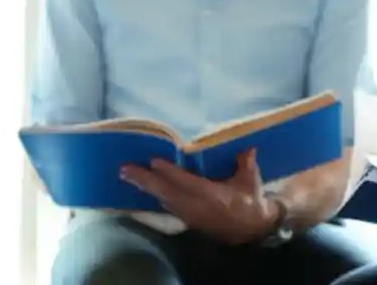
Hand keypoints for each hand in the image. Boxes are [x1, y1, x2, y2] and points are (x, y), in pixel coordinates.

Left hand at [120, 149, 278, 245]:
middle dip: (144, 180)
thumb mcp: (250, 180)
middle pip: (165, 193)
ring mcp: (190, 216)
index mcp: (212, 196)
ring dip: (145, 188)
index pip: (186, 182)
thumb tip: (246, 145)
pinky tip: (145, 187)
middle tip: (125, 169)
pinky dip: (155, 195)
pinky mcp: (188, 220)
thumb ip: (246, 162)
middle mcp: (196, 207)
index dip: (169, 172)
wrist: (252, 231)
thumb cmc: (250, 201)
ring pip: (163, 200)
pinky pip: (167, 206)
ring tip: (127, 175)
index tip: (153, 160)